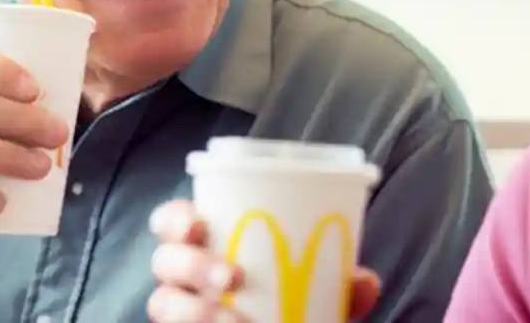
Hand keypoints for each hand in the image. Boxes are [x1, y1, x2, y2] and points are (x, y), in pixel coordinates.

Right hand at [147, 200, 380, 321]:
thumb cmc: (287, 303)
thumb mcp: (315, 292)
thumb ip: (338, 286)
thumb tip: (366, 281)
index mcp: (204, 244)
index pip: (171, 221)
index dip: (175, 217)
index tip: (199, 223)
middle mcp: (180, 276)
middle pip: (164, 260)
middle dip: (193, 263)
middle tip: (233, 276)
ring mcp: (176, 309)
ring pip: (163, 302)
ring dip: (195, 309)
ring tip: (232, 321)